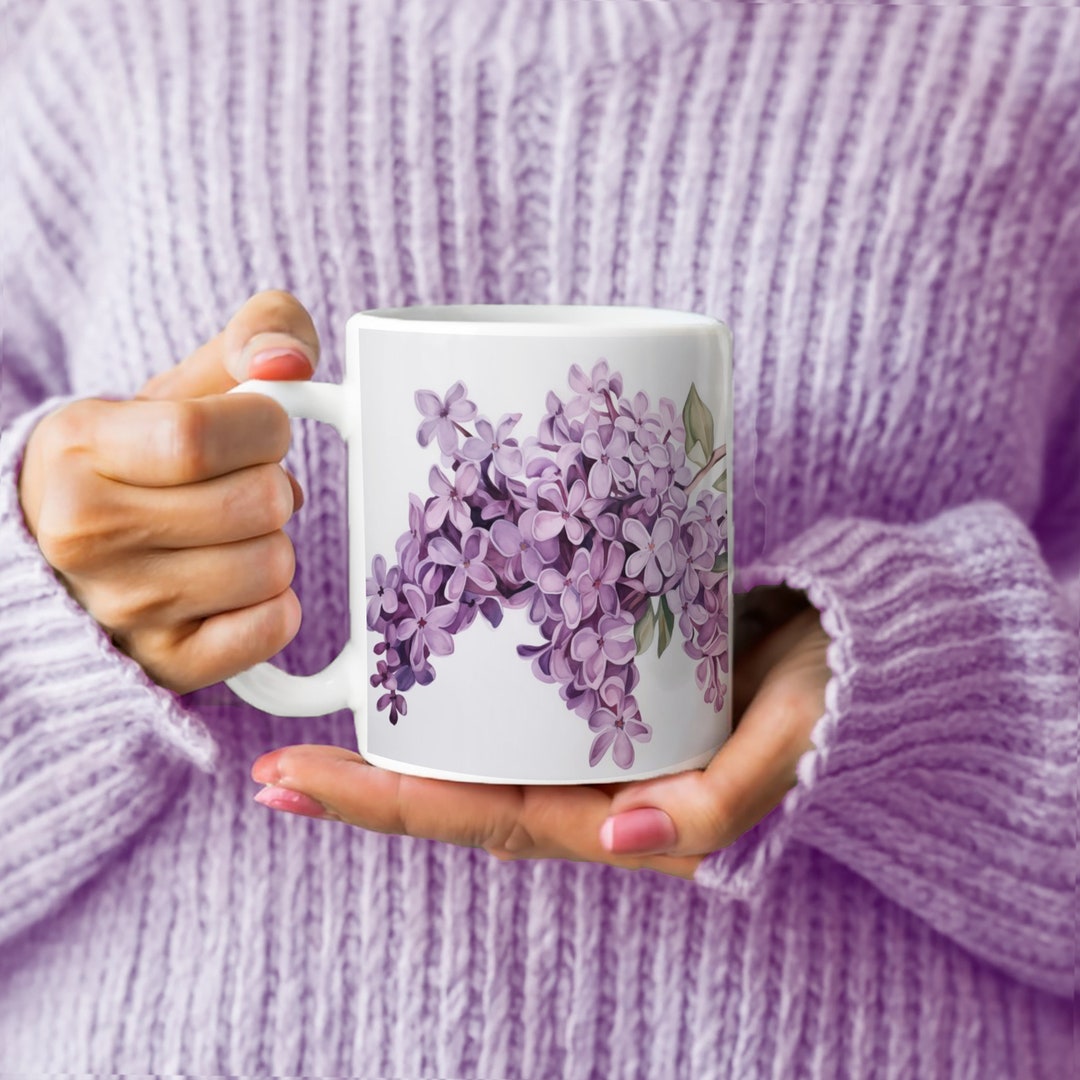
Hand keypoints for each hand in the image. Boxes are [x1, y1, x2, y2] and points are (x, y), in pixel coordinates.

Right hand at [18, 290, 319, 692]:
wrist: (74, 552)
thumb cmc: (137, 463)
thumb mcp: (176, 389)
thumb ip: (248, 343)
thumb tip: (291, 361)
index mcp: (79, 449)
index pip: (201, 435)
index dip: (261, 426)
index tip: (257, 427)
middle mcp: (85, 535)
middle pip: (256, 503)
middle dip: (272, 485)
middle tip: (238, 487)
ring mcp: (122, 609)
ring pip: (273, 566)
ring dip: (272, 544)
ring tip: (229, 537)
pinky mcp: (166, 662)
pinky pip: (273, 627)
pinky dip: (273, 604)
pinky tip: (234, 586)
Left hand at [250, 602, 829, 878]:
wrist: (852, 643)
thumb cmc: (824, 699)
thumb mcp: (785, 749)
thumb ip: (722, 803)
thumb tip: (623, 839)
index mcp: (621, 815)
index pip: (482, 822)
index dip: (386, 810)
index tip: (292, 784)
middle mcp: (589, 780)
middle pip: (457, 791)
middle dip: (364, 784)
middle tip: (271, 764)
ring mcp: (586, 729)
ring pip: (476, 740)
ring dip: (398, 728)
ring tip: (312, 710)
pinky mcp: (595, 674)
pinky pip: (511, 686)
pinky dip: (455, 676)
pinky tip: (408, 643)